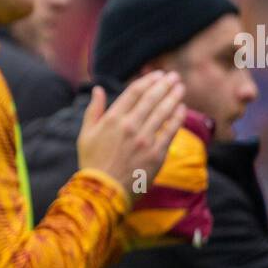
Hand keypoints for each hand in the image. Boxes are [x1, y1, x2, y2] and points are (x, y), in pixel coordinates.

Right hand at [77, 71, 186, 197]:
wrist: (103, 192)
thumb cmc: (92, 163)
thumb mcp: (86, 135)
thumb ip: (93, 110)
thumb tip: (97, 89)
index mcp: (112, 119)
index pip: (134, 92)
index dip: (148, 81)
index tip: (158, 75)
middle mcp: (129, 126)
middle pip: (152, 98)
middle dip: (165, 85)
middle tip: (174, 77)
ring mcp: (144, 140)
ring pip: (163, 112)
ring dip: (174, 97)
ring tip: (181, 88)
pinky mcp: (156, 154)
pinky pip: (171, 131)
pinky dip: (178, 117)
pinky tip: (182, 109)